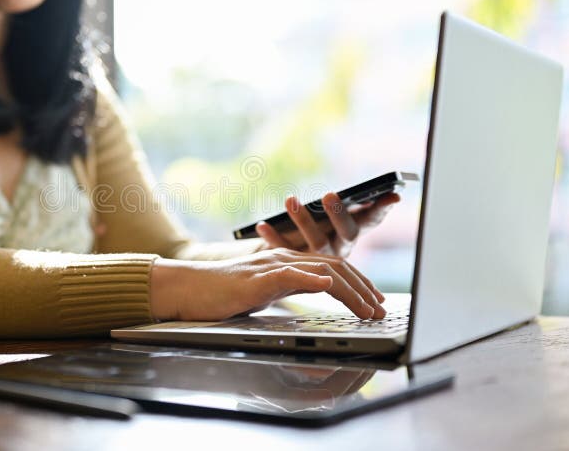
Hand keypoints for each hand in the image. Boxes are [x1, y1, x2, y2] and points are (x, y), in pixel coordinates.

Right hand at [150, 247, 385, 321]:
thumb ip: (288, 288)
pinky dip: (313, 279)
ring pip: (322, 272)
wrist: (187, 288)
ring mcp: (271, 266)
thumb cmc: (220, 294)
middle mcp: (283, 258)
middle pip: (336, 267)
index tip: (374, 301)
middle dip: (364, 289)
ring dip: (351, 290)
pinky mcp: (258, 278)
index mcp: (286, 262)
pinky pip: (291, 275)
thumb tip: (313, 291)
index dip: (358, 283)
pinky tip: (329, 286)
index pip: (332, 268)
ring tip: (368, 308)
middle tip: (381, 308)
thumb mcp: (263, 291)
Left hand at [255, 192, 399, 257]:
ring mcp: (319, 259)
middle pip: (346, 232)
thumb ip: (348, 209)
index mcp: (352, 235)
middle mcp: (340, 248)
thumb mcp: (334, 222)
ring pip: (316, 242)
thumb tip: (385, 194)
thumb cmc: (316, 236)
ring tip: (290, 198)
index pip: (371, 219)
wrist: (288, 272)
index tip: (393, 195)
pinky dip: (274, 238)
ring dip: (304, 220)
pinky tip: (262, 226)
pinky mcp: (297, 266)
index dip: (382, 208)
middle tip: (329, 194)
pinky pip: (285, 251)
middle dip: (338, 213)